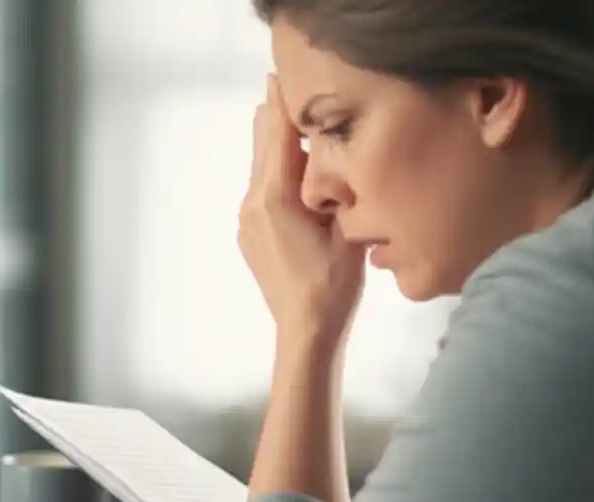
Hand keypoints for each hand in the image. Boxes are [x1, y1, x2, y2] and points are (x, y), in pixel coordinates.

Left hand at [237, 74, 365, 348]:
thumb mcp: (346, 228)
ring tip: (282, 115)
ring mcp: (247, 220)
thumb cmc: (333, 285)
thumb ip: (333, 185)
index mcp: (275, 197)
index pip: (281, 137)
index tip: (287, 79)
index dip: (287, 105)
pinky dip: (273, 169)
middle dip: (276, 116)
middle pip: (264, 145)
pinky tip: (287, 164)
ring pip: (259, 167)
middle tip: (281, 84)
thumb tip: (329, 152)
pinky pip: (260, 189)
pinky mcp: (250, 233)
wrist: (305, 331)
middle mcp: (253, 203)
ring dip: (274, 142)